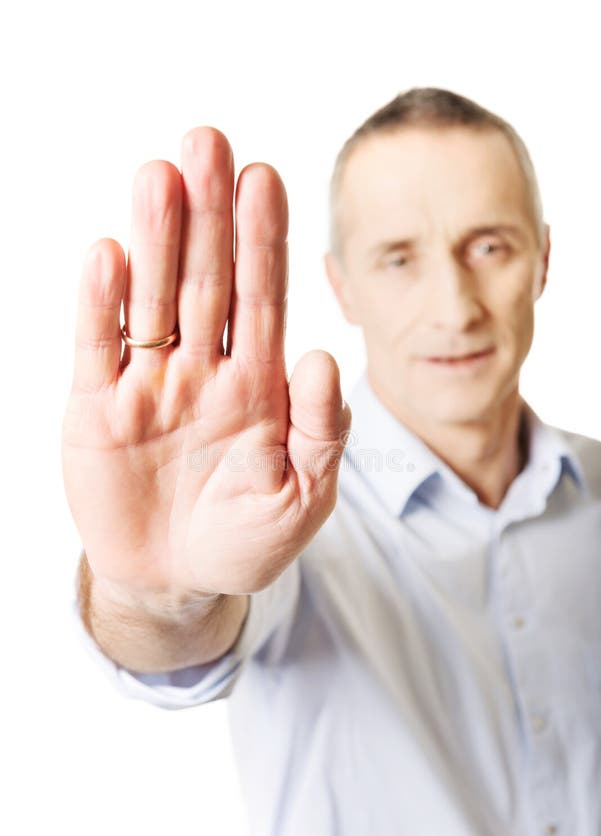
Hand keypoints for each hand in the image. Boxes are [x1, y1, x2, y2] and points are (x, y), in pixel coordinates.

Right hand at [61, 127, 350, 606]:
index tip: (265, 177)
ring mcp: (148, 384)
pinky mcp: (97, 410)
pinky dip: (101, 305)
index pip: (261, 297)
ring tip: (160, 176)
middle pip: (204, 279)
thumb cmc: (246, 538)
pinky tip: (108, 255)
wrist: (177, 580)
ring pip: (151, 299)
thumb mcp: (302, 496)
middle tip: (209, 142)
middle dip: (208, 214)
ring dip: (154, 239)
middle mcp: (202, 369)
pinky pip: (97, 348)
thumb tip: (323, 355)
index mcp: (257, 383)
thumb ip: (320, 430)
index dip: (262, 239)